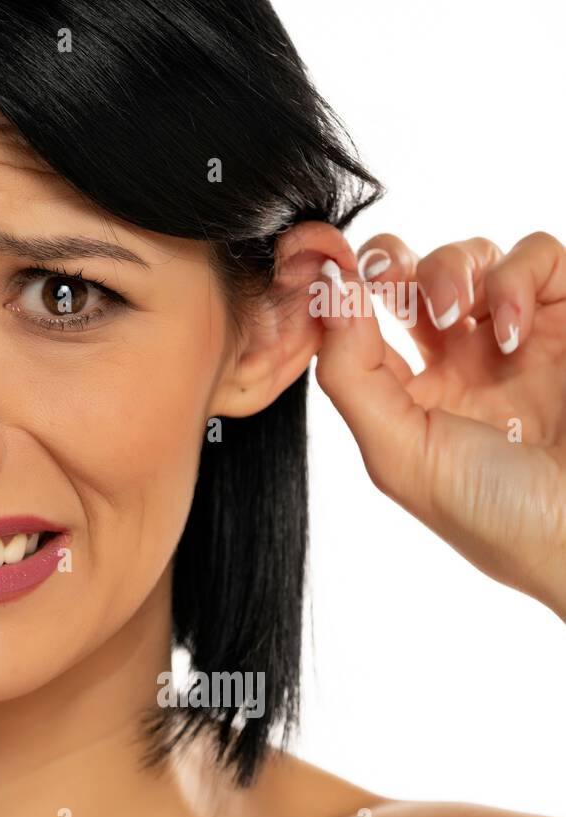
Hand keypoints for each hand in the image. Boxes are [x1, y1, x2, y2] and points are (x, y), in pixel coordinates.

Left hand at [314, 231, 565, 620]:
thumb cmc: (494, 512)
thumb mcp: (398, 453)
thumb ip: (351, 376)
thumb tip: (328, 296)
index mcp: (410, 395)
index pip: (360, 324)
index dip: (341, 293)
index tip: (330, 279)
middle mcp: (460, 360)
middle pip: (409, 275)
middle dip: (389, 261)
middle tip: (384, 276)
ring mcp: (518, 335)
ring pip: (470, 256)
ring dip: (449, 268)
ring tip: (453, 313)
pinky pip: (539, 255)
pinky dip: (516, 276)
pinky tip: (510, 330)